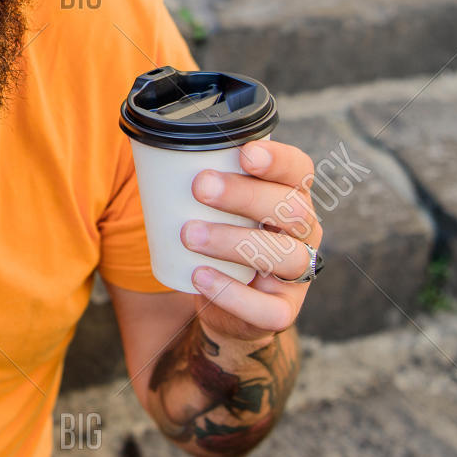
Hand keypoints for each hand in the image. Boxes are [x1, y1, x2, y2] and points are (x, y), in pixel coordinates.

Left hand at [180, 140, 321, 346]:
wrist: (220, 302)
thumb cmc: (216, 238)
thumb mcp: (214, 206)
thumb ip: (199, 177)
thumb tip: (153, 146)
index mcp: (290, 198)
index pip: (299, 171)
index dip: (279, 160)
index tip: (246, 153)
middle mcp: (304, 234)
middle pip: (291, 210)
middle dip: (245, 195)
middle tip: (201, 187)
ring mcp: (298, 275)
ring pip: (283, 256)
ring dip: (233, 241)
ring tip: (189, 234)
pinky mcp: (281, 311)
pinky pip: (267, 308)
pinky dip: (231, 292)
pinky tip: (200, 276)